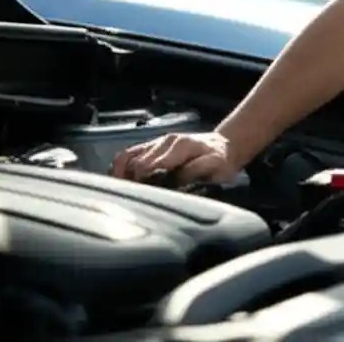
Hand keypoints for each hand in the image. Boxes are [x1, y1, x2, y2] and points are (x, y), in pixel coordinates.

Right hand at [110, 132, 241, 185]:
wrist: (223, 145)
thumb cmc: (220, 159)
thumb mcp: (216, 166)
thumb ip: (195, 170)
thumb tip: (174, 180)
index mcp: (179, 146)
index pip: (150, 164)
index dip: (144, 183)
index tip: (144, 198)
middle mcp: (163, 142)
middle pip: (135, 163)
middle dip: (132, 183)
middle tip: (136, 201)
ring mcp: (155, 143)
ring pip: (126, 157)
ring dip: (121, 176)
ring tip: (123, 193)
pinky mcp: (150, 147)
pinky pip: (127, 155)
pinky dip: (120, 169)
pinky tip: (122, 183)